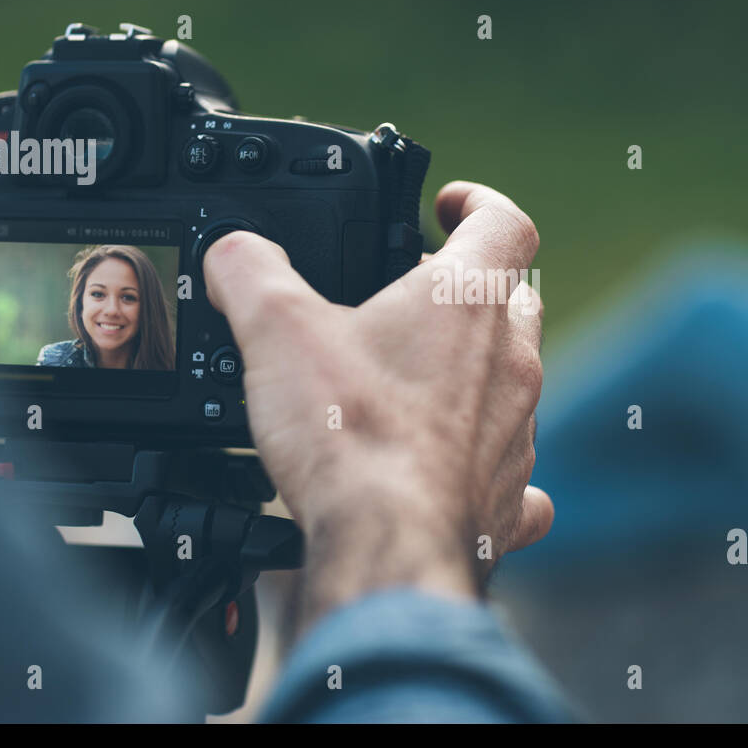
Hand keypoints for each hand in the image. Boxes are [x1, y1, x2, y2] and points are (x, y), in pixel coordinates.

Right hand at [202, 181, 552, 625]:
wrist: (387, 544)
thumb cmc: (350, 437)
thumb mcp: (276, 330)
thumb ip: (250, 272)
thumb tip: (232, 249)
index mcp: (466, 302)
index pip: (505, 222)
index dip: (478, 202)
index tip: (449, 204)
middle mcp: (508, 362)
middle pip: (513, 302)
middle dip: (472, 291)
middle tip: (418, 298)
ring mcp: (516, 431)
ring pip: (514, 382)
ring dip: (476, 374)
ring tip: (415, 383)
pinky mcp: (507, 496)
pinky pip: (515, 473)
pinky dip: (489, 464)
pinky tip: (451, 470)